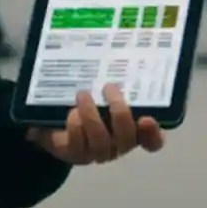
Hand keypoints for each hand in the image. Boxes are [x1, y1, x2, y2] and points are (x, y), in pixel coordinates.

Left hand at [27, 84, 165, 164]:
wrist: (53, 122)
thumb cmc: (86, 104)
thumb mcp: (101, 93)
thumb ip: (114, 83)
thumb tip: (119, 52)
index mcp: (131, 130)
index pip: (152, 139)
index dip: (153, 133)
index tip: (147, 118)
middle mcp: (118, 145)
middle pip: (127, 137)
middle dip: (119, 111)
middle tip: (109, 88)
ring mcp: (97, 152)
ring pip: (101, 141)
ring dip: (91, 115)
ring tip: (83, 94)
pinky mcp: (75, 155)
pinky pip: (78, 144)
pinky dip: (76, 126)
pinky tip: (71, 112)